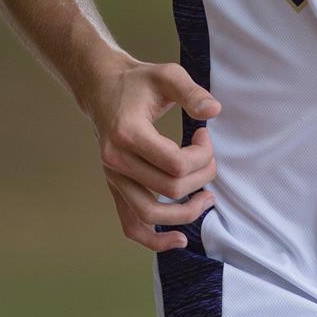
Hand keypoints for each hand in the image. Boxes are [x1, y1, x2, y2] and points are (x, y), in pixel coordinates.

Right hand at [82, 59, 219, 252]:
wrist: (103, 89)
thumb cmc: (139, 82)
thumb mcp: (168, 75)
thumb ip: (192, 92)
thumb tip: (214, 111)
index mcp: (128, 134)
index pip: (176, 163)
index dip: (202, 155)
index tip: (204, 134)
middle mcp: (116, 161)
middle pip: (170, 188)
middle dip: (201, 177)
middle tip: (209, 157)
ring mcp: (113, 178)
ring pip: (150, 215)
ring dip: (185, 213)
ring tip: (208, 199)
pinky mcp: (115, 188)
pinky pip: (131, 225)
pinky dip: (154, 240)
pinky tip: (179, 240)